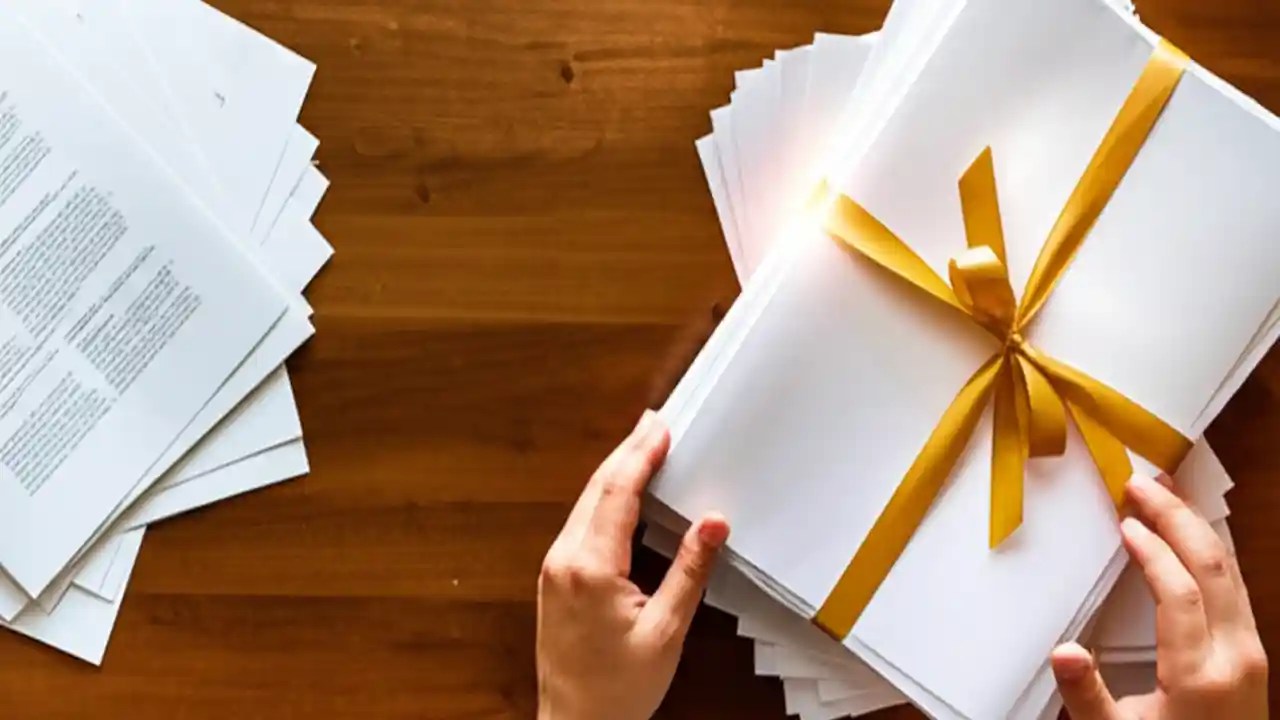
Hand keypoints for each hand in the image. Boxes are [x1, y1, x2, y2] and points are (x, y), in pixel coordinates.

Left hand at [536, 410, 729, 719]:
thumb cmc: (619, 689)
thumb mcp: (666, 631)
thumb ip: (688, 571)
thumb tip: (712, 521)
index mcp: (589, 568)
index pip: (617, 495)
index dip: (641, 457)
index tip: (661, 428)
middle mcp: (563, 560)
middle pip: (596, 490)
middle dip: (626, 453)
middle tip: (653, 422)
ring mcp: (553, 569)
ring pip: (584, 504)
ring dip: (613, 473)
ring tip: (641, 446)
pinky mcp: (553, 580)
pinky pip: (579, 524)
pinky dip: (603, 500)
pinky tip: (620, 494)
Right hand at [1052, 474, 1268, 718]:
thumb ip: (1087, 694)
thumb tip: (1063, 651)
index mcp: (1200, 676)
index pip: (1182, 594)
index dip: (1154, 552)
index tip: (1127, 522)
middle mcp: (1237, 657)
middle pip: (1217, 568)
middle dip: (1179, 518)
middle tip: (1144, 483)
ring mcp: (1252, 652)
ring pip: (1233, 571)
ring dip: (1198, 527)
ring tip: (1167, 492)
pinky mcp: (1253, 652)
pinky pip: (1237, 586)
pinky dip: (1212, 550)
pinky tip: (1190, 533)